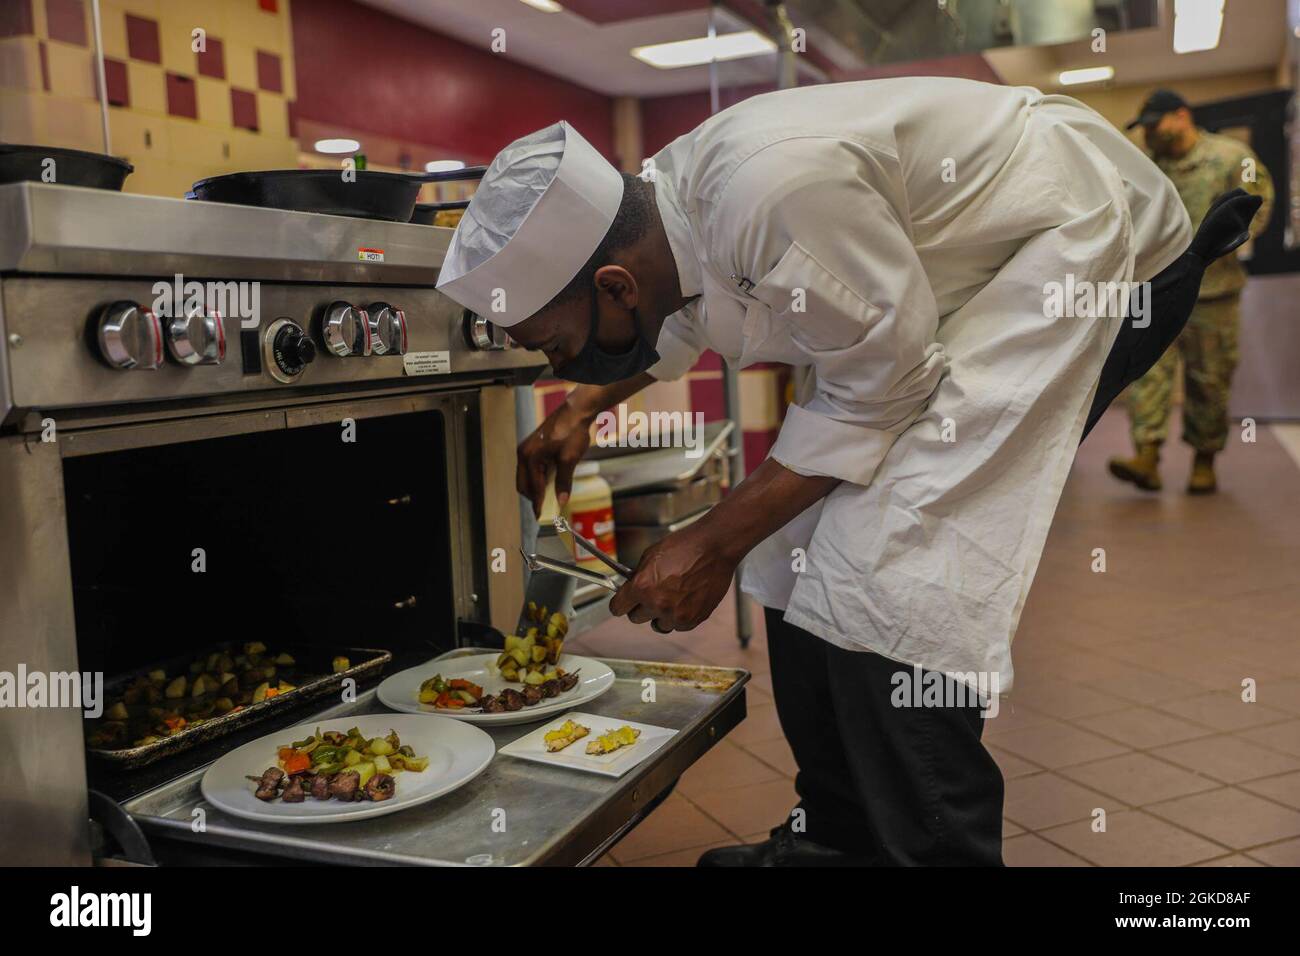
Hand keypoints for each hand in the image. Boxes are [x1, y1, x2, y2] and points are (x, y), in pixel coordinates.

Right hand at [516, 400, 594, 516]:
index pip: (532, 487)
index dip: (538, 503)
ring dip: (535, 487)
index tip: (541, 516)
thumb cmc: (572, 432)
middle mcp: (523, 453)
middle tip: (546, 508)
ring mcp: (526, 449)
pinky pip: (531, 468)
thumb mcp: (569, 459)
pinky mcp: (532, 447)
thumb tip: (561, 500)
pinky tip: (550, 481)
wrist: (575, 412)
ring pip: (526, 477)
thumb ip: (563, 482)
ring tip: (549, 496)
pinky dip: (537, 477)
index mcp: (529, 457)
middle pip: (523, 484)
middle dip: (533, 497)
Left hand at [609, 520, 738, 632]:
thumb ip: (638, 575)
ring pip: (658, 625)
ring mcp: (676, 614)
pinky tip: (686, 600)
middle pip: (636, 618)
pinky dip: (680, 617)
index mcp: (642, 587)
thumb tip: (631, 586)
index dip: (620, 604)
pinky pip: (678, 625)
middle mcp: (657, 604)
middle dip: (641, 607)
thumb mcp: (651, 555)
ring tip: (672, 598)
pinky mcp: (693, 619)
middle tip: (651, 596)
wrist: (714, 547)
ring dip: (661, 615)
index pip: (617, 608)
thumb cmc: (685, 546)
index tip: (623, 603)